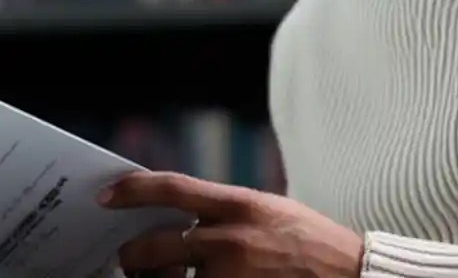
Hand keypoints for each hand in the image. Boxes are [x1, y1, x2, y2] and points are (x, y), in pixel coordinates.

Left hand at [97, 171, 364, 277]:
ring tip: (164, 276)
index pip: (172, 188)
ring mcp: (231, 277)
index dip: (132, 190)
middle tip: (129, 260)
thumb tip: (175, 217)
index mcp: (239, 205)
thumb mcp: (268, 211)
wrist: (351, 275)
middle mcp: (230, 240)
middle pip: (153, 248)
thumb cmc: (310, 242)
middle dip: (133, 258)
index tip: (106, 196)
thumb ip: (223, 212)